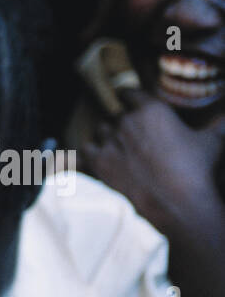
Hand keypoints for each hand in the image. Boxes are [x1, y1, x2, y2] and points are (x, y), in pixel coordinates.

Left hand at [81, 90, 224, 242]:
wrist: (178, 203)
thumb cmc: (198, 170)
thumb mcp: (213, 141)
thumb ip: (219, 124)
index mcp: (151, 109)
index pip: (129, 92)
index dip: (129, 96)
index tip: (128, 99)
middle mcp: (127, 121)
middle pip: (115, 114)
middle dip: (122, 123)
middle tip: (132, 136)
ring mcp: (110, 142)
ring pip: (100, 130)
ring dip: (106, 136)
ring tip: (117, 147)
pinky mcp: (99, 163)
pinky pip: (84, 150)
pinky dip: (90, 153)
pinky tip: (97, 157)